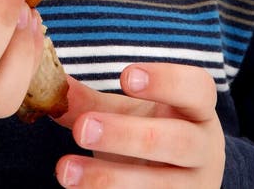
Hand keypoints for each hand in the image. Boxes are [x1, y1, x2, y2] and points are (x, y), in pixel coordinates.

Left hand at [55, 63, 224, 186]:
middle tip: (82, 129)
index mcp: (196, 110)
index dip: (166, 80)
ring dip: (109, 179)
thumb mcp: (128, 112)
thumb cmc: (150, 130)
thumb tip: (49, 85)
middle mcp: (204, 149)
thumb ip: (90, 100)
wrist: (179, 178)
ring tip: (65, 170)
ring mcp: (195, 187)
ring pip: (160, 186)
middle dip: (125, 135)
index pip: (197, 88)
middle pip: (175, 140)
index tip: (125, 76)